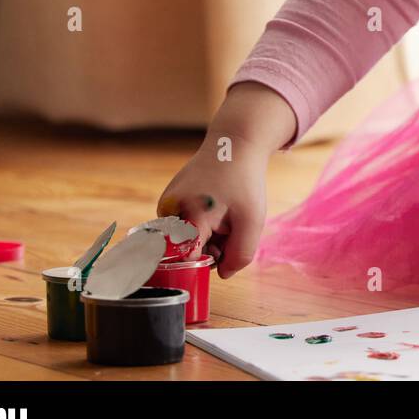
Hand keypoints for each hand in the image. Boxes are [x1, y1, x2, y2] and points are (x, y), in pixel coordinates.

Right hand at [156, 83, 294, 278]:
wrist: (234, 143)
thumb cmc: (244, 182)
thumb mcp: (253, 221)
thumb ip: (239, 255)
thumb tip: (221, 274)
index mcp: (189, 217)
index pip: (183, 260)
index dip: (202, 264)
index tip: (216, 256)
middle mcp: (169, 211)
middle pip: (185, 250)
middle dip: (209, 248)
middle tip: (229, 228)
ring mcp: (166, 204)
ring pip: (183, 238)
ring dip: (205, 235)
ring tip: (223, 214)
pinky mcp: (168, 198)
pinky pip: (181, 224)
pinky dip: (198, 223)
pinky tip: (214, 207)